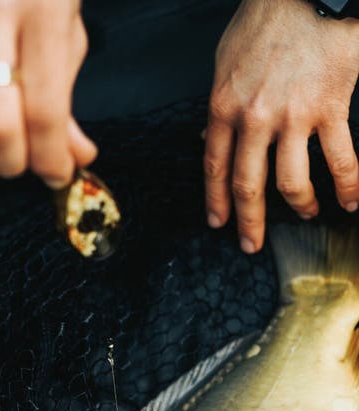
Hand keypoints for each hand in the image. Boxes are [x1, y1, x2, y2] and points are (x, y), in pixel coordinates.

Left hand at [205, 0, 358, 252]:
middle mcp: (255, 118)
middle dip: (249, 222)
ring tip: (307, 215)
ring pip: (292, 182)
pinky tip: (350, 202)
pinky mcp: (330, 109)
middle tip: (252, 244)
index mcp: (224, 106)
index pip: (215, 166)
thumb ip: (220, 106)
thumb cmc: (265, 20)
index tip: (219, 223)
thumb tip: (211, 141)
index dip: (216, 200)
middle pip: (248, 185)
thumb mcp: (225, 63)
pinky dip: (348, 187)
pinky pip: (340, 161)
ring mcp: (293, 117)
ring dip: (300, 206)